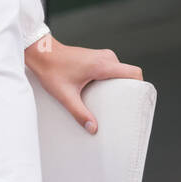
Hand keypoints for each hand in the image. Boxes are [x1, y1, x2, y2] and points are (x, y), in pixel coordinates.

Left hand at [25, 37, 142, 133]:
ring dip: (117, 85)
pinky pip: (111, 68)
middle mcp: (105, 58)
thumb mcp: (65, 95)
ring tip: (110, 100)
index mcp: (102, 65)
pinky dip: (110, 79)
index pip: (134, 73)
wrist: (40, 52)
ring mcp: (101, 55)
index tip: (136, 100)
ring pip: (119, 71)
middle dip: (128, 90)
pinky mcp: (95, 57)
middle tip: (121, 106)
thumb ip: (79, 112)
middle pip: (128, 74)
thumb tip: (92, 128)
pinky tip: (102, 91)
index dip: (140, 86)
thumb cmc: (51, 69)